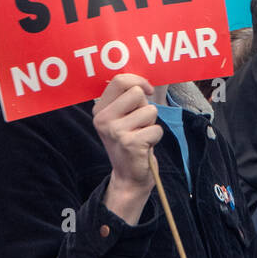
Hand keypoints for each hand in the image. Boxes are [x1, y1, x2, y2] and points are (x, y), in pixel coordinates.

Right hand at [92, 73, 160, 225]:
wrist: (128, 176)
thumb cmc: (130, 140)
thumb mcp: (120, 117)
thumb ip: (126, 97)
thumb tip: (143, 80)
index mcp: (99, 109)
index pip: (119, 80)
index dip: (138, 81)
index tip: (147, 90)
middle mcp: (103, 119)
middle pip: (137, 93)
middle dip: (145, 107)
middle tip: (139, 124)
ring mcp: (115, 131)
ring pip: (150, 110)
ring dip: (151, 123)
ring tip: (141, 135)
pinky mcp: (130, 143)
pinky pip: (157, 128)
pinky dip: (156, 137)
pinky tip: (144, 146)